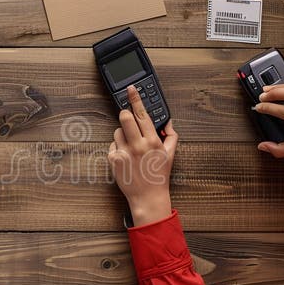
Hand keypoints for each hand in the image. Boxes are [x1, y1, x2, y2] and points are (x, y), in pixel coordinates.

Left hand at [108, 85, 177, 225]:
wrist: (147, 196)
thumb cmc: (158, 176)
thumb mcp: (170, 154)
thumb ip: (171, 135)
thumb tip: (167, 122)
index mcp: (152, 141)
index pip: (142, 114)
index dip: (136, 99)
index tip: (131, 88)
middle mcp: (138, 145)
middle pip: (124, 117)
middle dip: (125, 115)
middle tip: (129, 120)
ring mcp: (124, 152)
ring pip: (117, 131)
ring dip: (123, 135)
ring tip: (132, 147)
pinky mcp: (114, 159)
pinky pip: (113, 145)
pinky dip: (118, 148)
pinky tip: (126, 157)